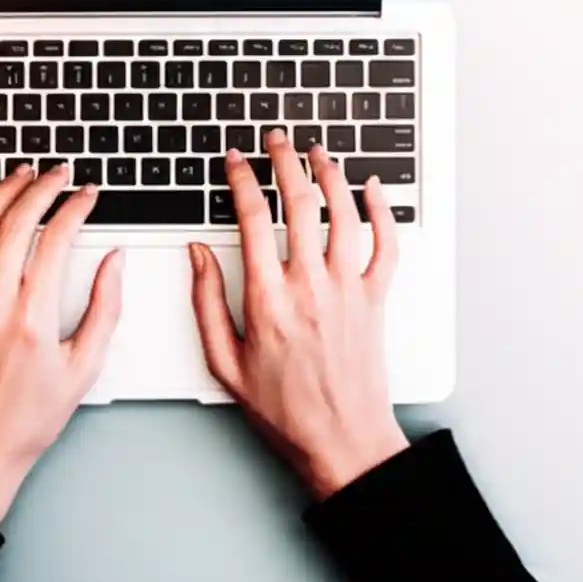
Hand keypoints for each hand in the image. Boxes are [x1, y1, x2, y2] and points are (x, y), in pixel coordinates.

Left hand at [0, 165, 123, 524]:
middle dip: (41, 188)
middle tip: (58, 173)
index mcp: (32, 319)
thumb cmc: (26, 420)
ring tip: (20, 174)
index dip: (76, 208)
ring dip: (0, 193)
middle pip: (15, 224)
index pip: (55, 241)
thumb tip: (114, 264)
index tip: (88, 194)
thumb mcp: (83, 370)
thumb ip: (104, 310)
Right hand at [189, 132, 407, 499]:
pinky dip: (382, 212)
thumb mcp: (224, 363)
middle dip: (285, 161)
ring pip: (343, 214)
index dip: (241, 180)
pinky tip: (372, 190)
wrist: (342, 441)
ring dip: (330, 174)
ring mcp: (347, 290)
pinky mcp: (376, 300)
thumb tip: (197, 255)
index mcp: (267, 299)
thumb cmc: (284, 410)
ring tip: (318, 152)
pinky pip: (385, 245)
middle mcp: (310, 286)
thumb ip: (206, 303)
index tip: (235, 161)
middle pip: (299, 203)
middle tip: (276, 140)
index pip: (251, 219)